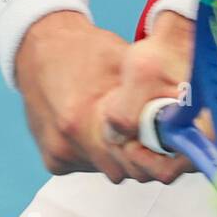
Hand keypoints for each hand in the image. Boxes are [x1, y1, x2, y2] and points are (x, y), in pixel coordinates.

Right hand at [15, 11, 191, 183]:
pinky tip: (99, 126)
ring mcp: (57, 155)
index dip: (156, 154)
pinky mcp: (52, 159)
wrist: (39, 45)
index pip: (133, 162)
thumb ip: (146, 96)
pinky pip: (88, 165)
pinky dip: (99, 152)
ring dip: (120, 155)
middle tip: (151, 133)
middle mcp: (66, 144)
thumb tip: (178, 118)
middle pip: (123, 171)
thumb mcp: (124, 63)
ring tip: (123, 125)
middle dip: (141, 155)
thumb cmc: (86, 49)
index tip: (168, 141)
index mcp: (82, 120)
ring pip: (107, 169)